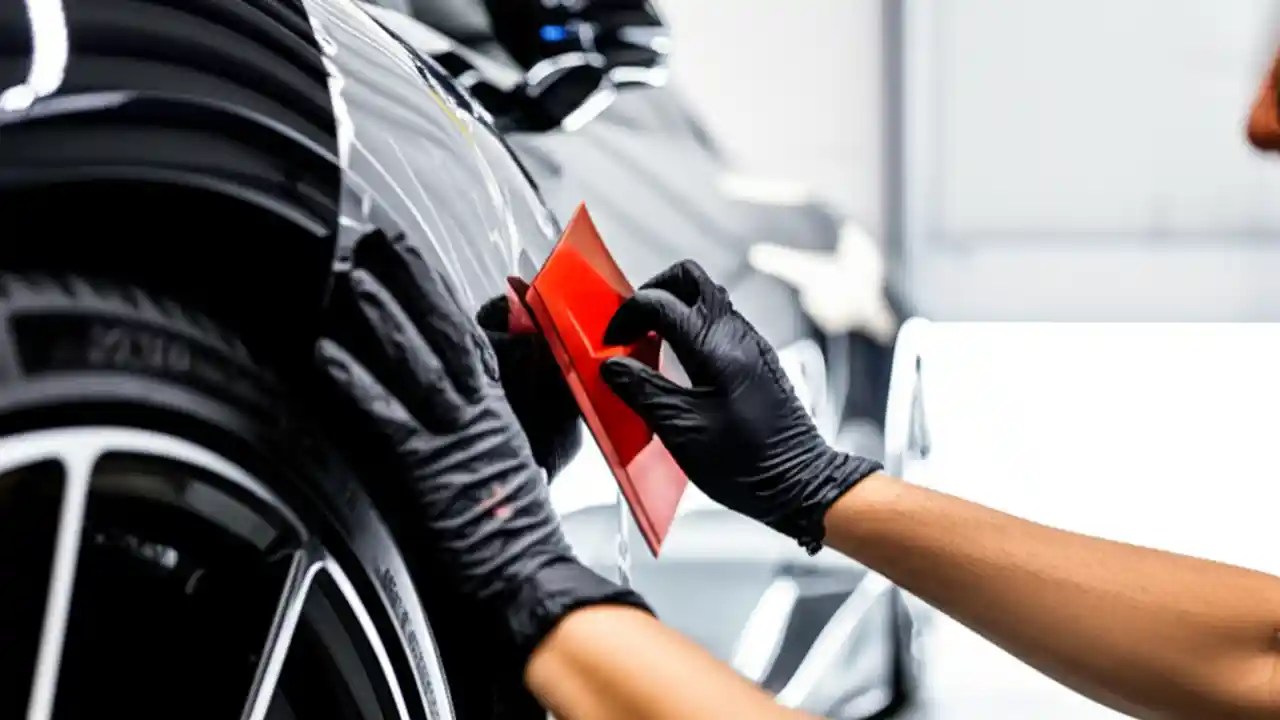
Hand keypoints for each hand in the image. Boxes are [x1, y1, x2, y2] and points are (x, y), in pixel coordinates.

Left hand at [317, 234, 647, 659]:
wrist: (529, 577)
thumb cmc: (514, 532)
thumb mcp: (506, 462)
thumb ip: (478, 425)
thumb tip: (457, 400)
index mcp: (495, 409)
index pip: (468, 336)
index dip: (437, 292)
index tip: (414, 256)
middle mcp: (477, 412)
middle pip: (444, 331)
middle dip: (411, 280)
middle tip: (379, 237)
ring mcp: (453, 437)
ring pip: (416, 362)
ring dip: (381, 317)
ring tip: (349, 278)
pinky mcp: (427, 469)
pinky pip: (388, 415)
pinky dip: (357, 381)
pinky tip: (327, 353)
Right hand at [600, 260, 882, 552]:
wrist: (798, 483)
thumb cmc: (747, 463)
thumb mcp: (680, 430)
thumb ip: (641, 390)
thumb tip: (612, 367)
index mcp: (714, 347)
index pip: (659, 302)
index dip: (627, 317)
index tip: (612, 344)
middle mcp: (736, 334)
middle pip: (690, 278)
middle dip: (653, 291)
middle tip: (632, 324)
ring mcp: (749, 343)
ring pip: (705, 298)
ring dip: (672, 310)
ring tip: (649, 345)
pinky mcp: (756, 359)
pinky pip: (718, 324)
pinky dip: (690, 329)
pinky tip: (677, 365)